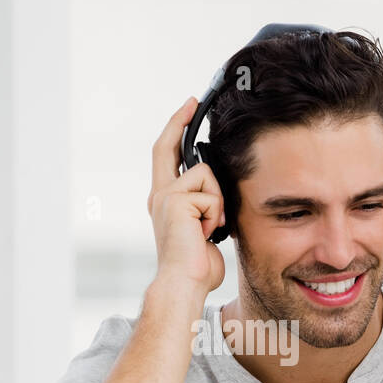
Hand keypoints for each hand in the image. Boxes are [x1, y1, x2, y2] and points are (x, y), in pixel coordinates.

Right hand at [146, 97, 226, 299]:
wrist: (185, 283)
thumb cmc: (198, 265)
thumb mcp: (205, 228)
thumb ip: (207, 207)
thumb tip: (221, 197)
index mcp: (165, 201)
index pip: (166, 156)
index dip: (175, 130)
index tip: (187, 108)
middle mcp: (160, 195)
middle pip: (166, 146)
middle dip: (179, 120)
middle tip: (193, 100)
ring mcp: (166, 197)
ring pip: (205, 174)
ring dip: (218, 201)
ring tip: (210, 227)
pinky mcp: (175, 201)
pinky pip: (211, 193)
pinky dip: (216, 213)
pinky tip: (206, 233)